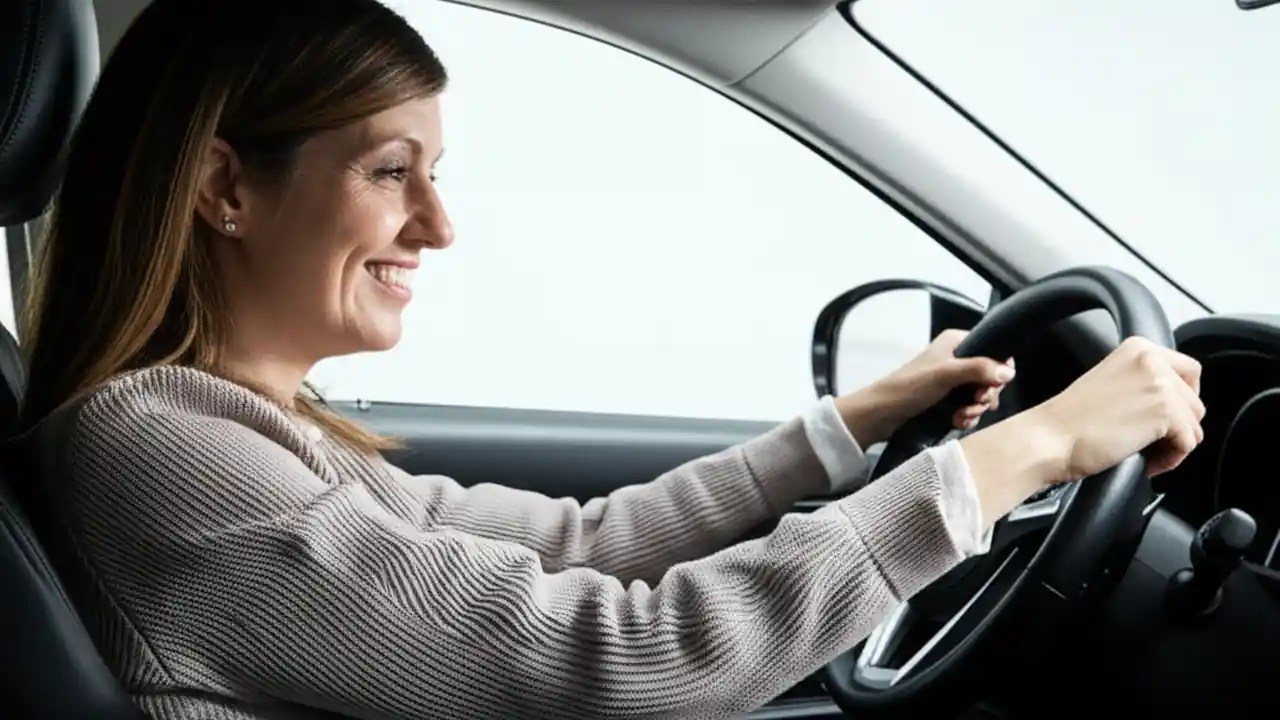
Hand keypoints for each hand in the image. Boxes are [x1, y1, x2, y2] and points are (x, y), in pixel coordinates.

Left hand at [837, 329, 1014, 446]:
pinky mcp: (947, 400)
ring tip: (961, 417)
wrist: (881, 413)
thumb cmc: (910, 386)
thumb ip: (978, 369)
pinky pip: (969, 408)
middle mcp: (957, 357)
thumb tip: (1010, 372)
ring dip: (975, 409)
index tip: (991, 386)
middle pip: (991, 376)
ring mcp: (952, 380)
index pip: (994, 350)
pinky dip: (967, 416)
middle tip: (975, 404)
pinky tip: (958, 423)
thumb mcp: (946, 374)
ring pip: (980, 395)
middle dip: (985, 395)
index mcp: (957, 342)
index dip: (999, 370)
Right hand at [1030, 336, 1205, 481]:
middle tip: (1148, 442)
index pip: (1189, 371)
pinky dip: (1170, 459)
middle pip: (1195, 401)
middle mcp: (1152, 359)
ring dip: (1173, 445)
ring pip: (1195, 424)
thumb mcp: (1111, 382)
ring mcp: (1161, 384)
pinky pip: (1189, 443)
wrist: (1050, 438)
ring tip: (1144, 453)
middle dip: (1176, 427)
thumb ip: (1143, 382)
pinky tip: (1145, 460)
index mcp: (1138, 348)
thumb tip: (1175, 403)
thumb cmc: (1070, 421)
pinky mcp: (1166, 412)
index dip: (1180, 400)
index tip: (1161, 418)